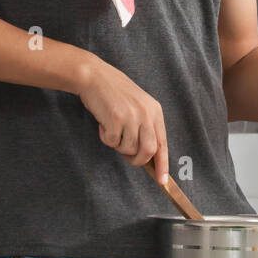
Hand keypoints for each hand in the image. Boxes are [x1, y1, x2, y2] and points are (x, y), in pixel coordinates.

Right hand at [75, 57, 169, 183]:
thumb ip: (145, 126)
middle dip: (137, 160)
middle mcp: (146, 114)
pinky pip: (112, 142)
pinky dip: (106, 137)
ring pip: (128, 148)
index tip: (163, 181)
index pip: (162, 143)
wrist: (94, 76)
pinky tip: (103, 123)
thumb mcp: (137, 105)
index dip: (163, 164)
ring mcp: (132, 116)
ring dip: (118, 144)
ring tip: (112, 127)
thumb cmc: (114, 93)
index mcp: (155, 111)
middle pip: (149, 151)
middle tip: (126, 154)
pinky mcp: (116, 119)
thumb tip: (147, 155)